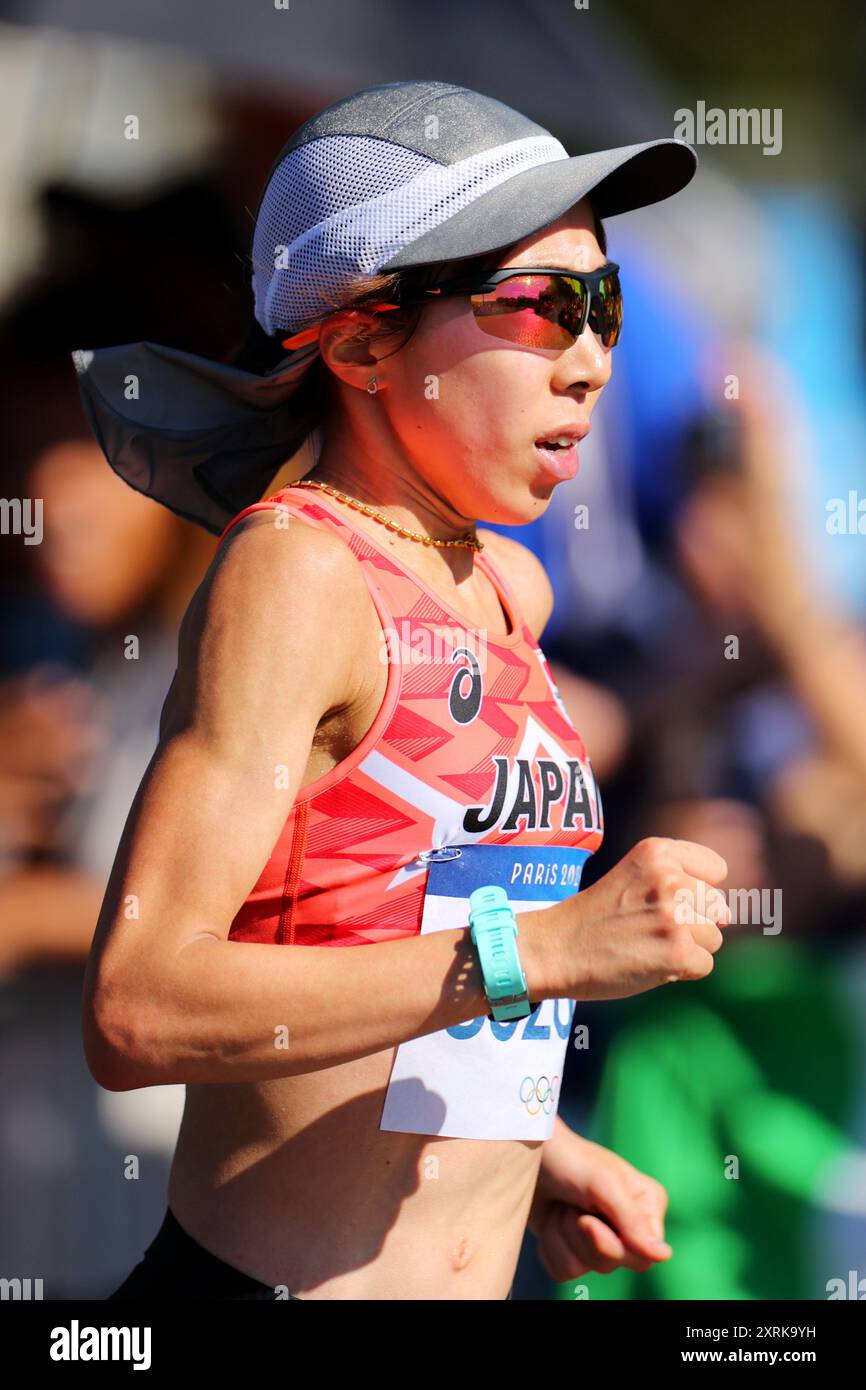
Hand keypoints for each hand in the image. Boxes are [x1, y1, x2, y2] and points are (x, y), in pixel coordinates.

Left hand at [529, 1122, 671, 1283]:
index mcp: (647, 1207)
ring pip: (582, 1269)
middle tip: (573, 1204)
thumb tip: (664, 1256)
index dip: (610, 1245)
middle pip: (610, 1265)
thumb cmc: (570, 1159)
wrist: (531, 1153)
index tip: (587, 1219)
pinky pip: (563, 1271)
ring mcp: (601, 1240)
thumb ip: (633, 1220)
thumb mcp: (604, 1183)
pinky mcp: (573, 1249)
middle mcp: (629, 1227)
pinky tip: (551, 1219)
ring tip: (562, 1205)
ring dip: (562, 1235)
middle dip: (581, 1236)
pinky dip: (550, 1245)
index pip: (642, 1257)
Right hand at [540, 836, 730, 1001]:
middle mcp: (670, 879)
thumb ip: (679, 879)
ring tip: (647, 945)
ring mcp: (675, 916)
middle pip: (718, 907)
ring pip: (714, 939)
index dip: (696, 891)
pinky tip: (649, 963)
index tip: (664, 901)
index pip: (716, 870)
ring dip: (687, 948)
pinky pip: (705, 965)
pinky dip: (681, 971)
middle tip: (649, 928)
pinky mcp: (677, 952)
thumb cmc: (596, 915)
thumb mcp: (635, 875)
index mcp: (658, 852)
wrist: (555, 949)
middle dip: (693, 923)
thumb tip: (728, 913)